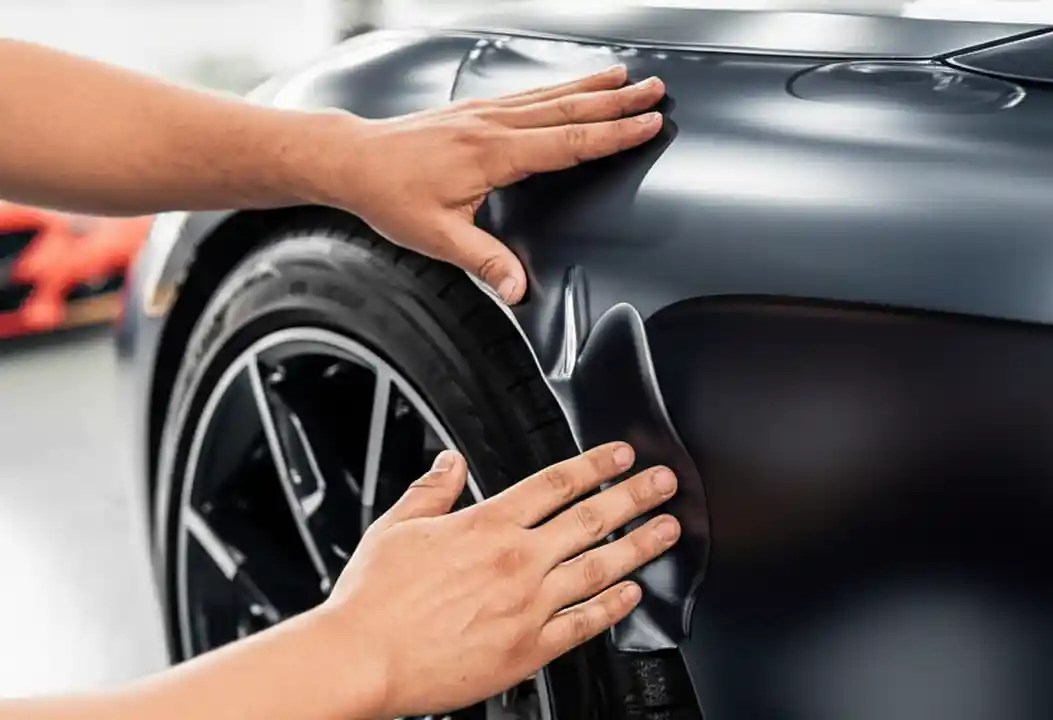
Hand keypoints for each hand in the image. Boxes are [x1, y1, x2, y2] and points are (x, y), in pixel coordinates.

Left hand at [310, 66, 665, 303]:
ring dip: (594, 88)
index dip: (613, 135)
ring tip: (629, 79)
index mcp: (492, 153)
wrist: (352, 159)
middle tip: (657, 91)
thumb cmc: (390, 196)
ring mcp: (484, 112)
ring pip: (552, 95)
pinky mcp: (475, 110)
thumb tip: (519, 291)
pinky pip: (530, 94)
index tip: (648, 124)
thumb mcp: (437, 238)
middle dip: (618, 102)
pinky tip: (575, 85)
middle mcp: (493, 124)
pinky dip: (561, 86)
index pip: (568, 143)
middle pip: (569, 110)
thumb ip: (484, 262)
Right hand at [315, 443, 680, 717]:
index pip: (555, 482)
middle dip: (634, 496)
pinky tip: (633, 594)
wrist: (363, 658)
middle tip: (664, 483)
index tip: (621, 455)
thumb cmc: (374, 601)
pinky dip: (613, 607)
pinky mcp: (529, 648)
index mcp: (486, 524)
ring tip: (667, 530)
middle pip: (590, 518)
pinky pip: (584, 623)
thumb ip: (432, 490)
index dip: (595, 464)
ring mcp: (528, 605)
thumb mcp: (396, 527)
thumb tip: (450, 461)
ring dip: (640, 545)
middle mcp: (516, 560)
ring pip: (599, 566)